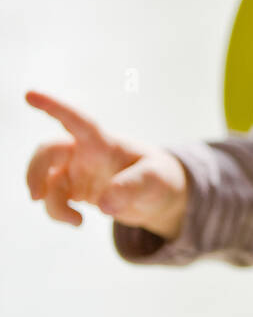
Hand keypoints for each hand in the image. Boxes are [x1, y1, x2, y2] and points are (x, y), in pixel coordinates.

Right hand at [25, 90, 188, 240]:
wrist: (157, 196)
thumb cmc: (158, 177)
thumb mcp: (155, 180)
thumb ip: (132, 187)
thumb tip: (104, 205)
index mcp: (104, 142)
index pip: (77, 121)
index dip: (54, 107)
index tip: (30, 94)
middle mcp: (85, 153)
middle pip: (48, 151)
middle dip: (36, 170)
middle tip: (35, 196)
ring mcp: (77, 171)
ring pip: (47, 180)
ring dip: (51, 203)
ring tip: (76, 221)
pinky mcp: (75, 189)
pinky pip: (53, 199)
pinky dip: (59, 213)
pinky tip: (78, 222)